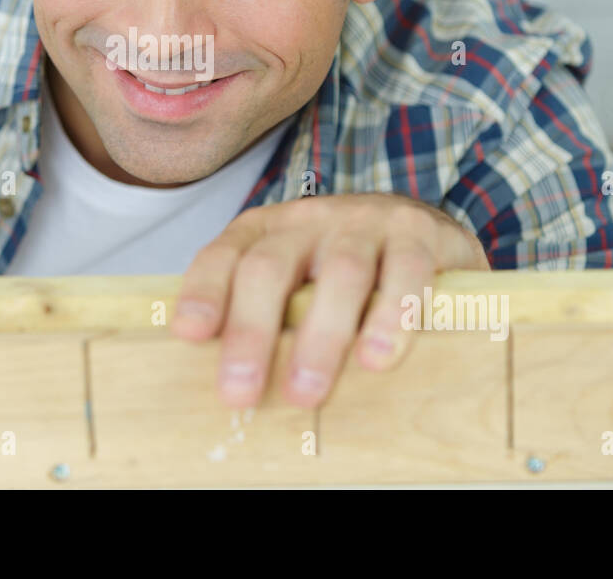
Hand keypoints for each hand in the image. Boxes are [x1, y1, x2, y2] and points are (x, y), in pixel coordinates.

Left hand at [170, 193, 489, 407]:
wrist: (423, 227)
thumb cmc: (343, 271)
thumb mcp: (296, 284)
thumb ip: (267, 320)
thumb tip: (232, 392)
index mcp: (266, 231)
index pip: (223, 256)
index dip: (204, 292)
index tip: (189, 334)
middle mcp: (309, 220)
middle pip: (270, 267)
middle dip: (251, 330)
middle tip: (240, 391)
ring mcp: (364, 222)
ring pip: (341, 272)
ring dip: (321, 336)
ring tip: (307, 391)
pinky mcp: (418, 233)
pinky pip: (407, 271)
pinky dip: (392, 316)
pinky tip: (378, 357)